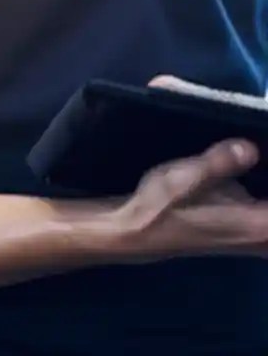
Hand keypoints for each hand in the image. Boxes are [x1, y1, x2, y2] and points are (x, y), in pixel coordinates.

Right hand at [109, 136, 267, 261]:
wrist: (133, 232)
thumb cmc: (157, 207)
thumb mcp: (183, 178)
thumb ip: (220, 163)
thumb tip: (250, 147)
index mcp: (259, 225)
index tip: (267, 150)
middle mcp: (264, 237)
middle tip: (262, 152)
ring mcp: (256, 239)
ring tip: (261, 166)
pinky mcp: (246, 234)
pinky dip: (266, 197)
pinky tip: (260, 178)